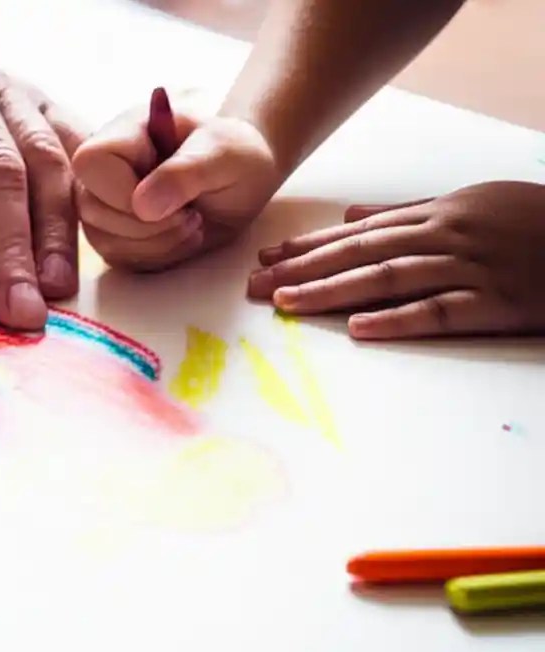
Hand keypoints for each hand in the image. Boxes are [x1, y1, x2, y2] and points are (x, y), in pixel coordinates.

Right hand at [71, 100, 281, 270]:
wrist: (244, 180)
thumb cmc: (235, 154)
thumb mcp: (224, 154)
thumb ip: (184, 172)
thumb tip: (141, 204)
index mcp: (126, 134)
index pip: (90, 163)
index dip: (121, 193)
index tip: (170, 203)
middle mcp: (107, 168)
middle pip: (90, 208)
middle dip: (145, 227)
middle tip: (192, 217)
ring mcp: (108, 201)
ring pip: (102, 239)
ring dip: (154, 245)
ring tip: (193, 226)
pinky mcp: (118, 232)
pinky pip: (119, 257)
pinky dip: (156, 257)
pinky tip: (183, 238)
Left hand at [248, 181, 544, 338]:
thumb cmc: (534, 221)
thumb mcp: (470, 203)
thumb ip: (407, 212)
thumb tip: (349, 218)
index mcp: (438, 213)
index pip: (358, 233)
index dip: (308, 248)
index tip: (265, 259)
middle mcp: (446, 236)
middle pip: (361, 254)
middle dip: (303, 270)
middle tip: (254, 287)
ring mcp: (471, 268)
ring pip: (388, 279)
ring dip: (332, 292)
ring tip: (286, 304)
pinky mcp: (496, 302)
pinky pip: (439, 311)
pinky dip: (397, 320)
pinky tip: (358, 329)